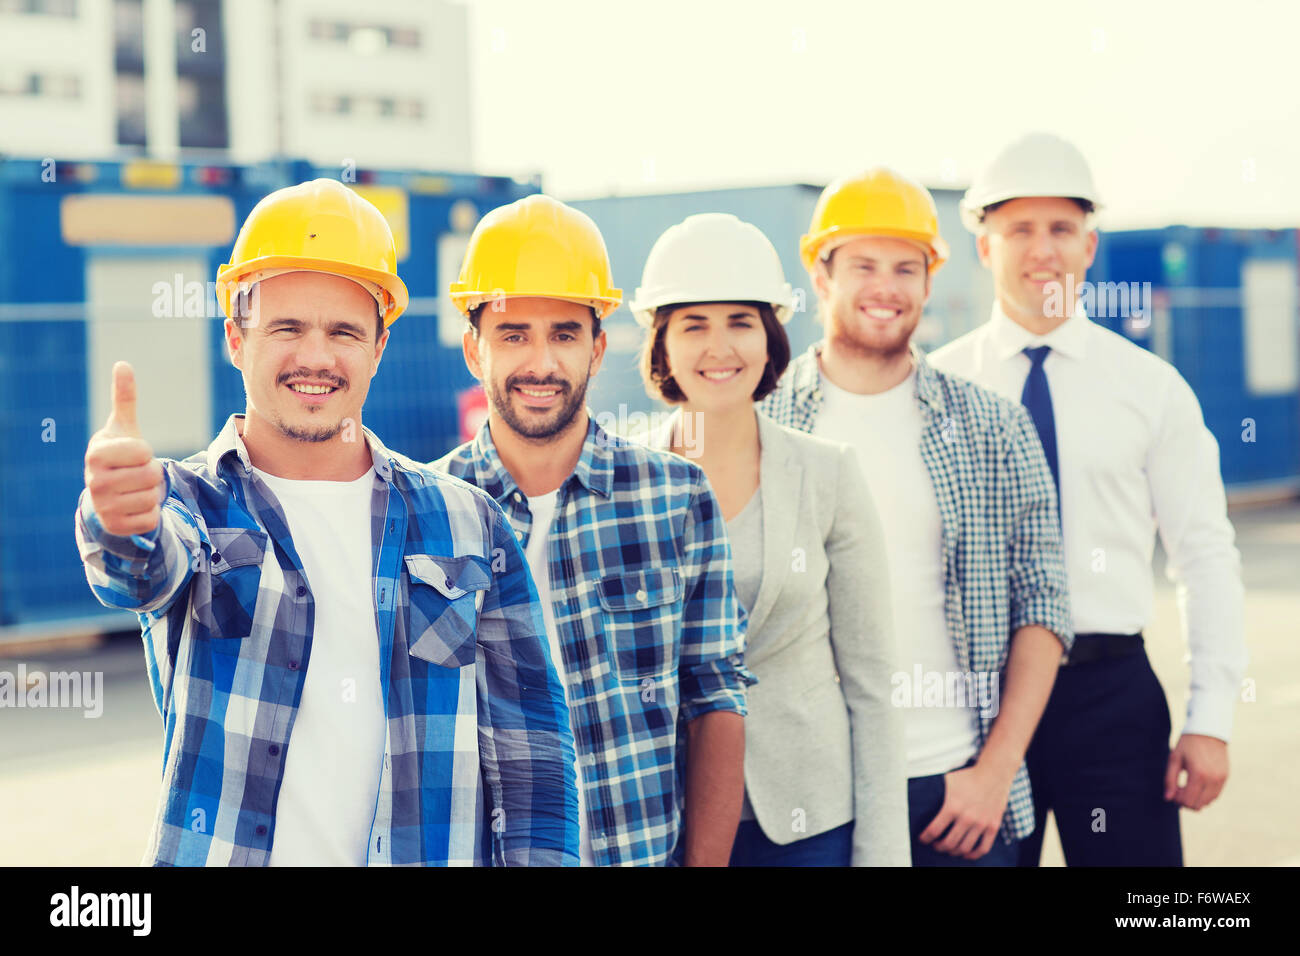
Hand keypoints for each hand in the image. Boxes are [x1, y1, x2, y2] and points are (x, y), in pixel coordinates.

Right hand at [84, 362, 163, 536]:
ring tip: (135, 489)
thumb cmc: (118, 455)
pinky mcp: (115, 528)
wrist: (106, 493)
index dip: (146, 452)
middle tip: (136, 474)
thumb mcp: (123, 427)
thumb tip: (123, 364)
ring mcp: (102, 507)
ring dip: (152, 493)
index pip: (144, 452)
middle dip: (151, 473)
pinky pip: (152, 519)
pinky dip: (151, 514)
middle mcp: (93, 481)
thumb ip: (125, 398)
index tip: (133, 455)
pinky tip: (135, 507)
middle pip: (151, 475)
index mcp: (96, 454)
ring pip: (153, 497)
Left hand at [918, 761, 1014, 859]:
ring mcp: (981, 823)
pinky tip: (966, 853)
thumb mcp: (947, 780)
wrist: (993, 774)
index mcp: (952, 807)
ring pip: (964, 848)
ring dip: (954, 852)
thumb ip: (935, 791)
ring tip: (949, 849)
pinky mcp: (993, 826)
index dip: (926, 838)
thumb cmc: (968, 777)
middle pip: (948, 843)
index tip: (923, 839)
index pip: (934, 830)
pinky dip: (973, 854)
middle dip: (939, 847)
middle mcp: (967, 818)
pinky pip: (983, 848)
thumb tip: (918, 793)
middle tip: (936, 845)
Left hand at [1164, 733, 1228, 809]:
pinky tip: (1197, 785)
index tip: (1173, 790)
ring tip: (1187, 786)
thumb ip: (1170, 780)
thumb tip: (1167, 798)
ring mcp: (1221, 779)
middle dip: (1186, 801)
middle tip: (1179, 789)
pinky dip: (1206, 795)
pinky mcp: (1225, 777)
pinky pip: (1216, 795)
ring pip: (1208, 802)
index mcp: (1198, 774)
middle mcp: (1212, 779)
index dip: (1178, 800)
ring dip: (1196, 799)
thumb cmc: (1188, 744)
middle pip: (1198, 805)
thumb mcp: (1174, 759)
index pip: (1188, 801)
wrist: (1208, 730)